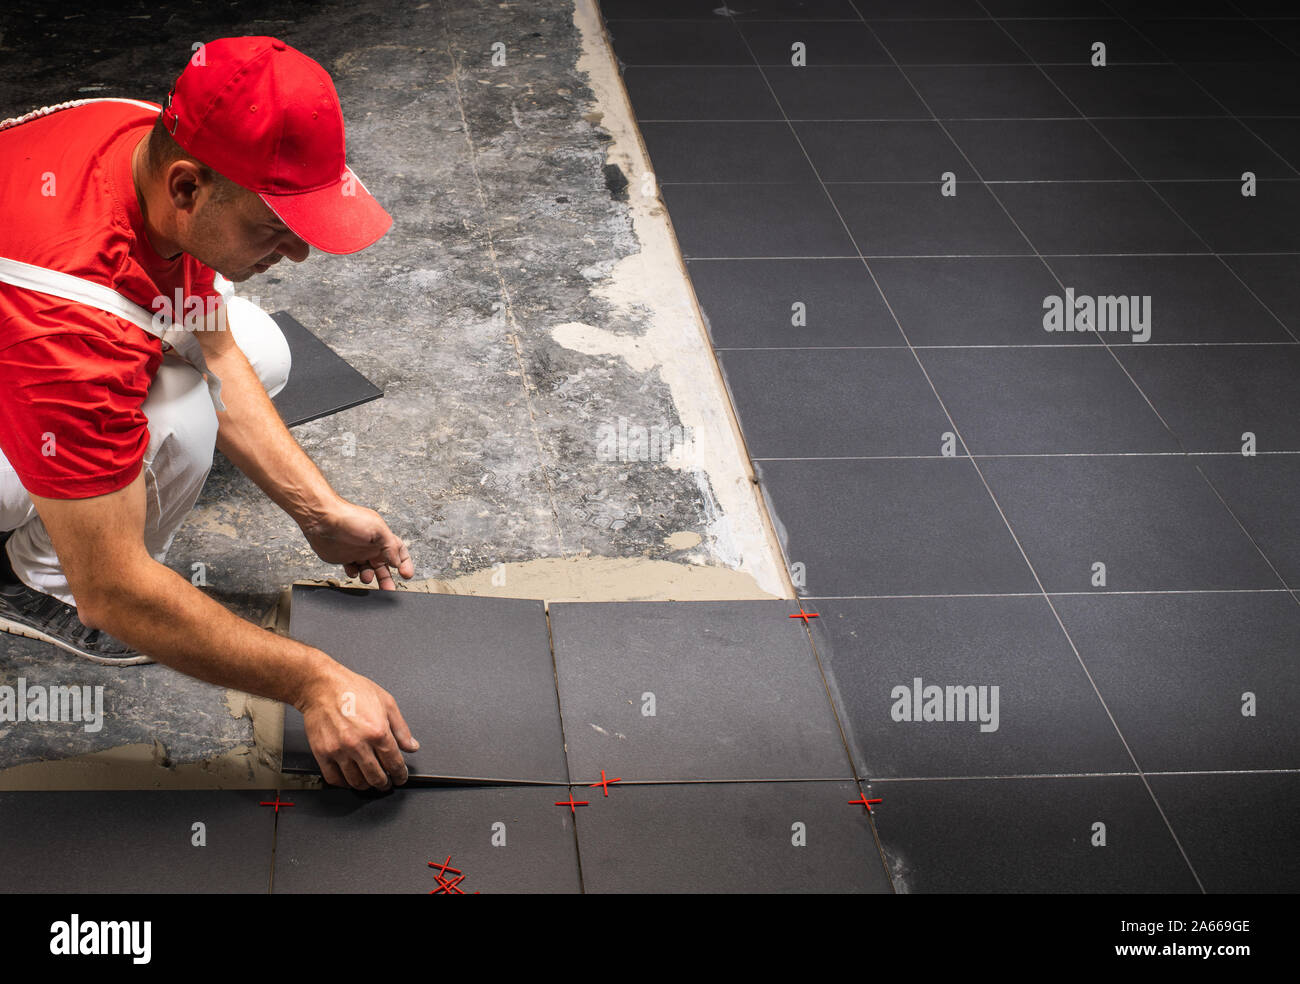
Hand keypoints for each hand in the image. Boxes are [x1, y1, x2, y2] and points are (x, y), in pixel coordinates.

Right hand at [298, 663, 418, 789]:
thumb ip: (401, 729)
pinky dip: (344, 784)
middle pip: (376, 776)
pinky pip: (334, 778)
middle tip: (387, 783)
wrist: (322, 686)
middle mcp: (358, 744)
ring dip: (366, 786)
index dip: (400, 774)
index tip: (400, 777)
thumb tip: (411, 746)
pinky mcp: (323, 753)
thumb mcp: (387, 703)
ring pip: (356, 781)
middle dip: (385, 783)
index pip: (394, 763)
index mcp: (377, 731)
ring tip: (370, 782)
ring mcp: (339, 750)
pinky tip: (350, 780)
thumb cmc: (352, 690)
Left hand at [301, 498, 414, 589]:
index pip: (399, 552)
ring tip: (366, 577)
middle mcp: (372, 546)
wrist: (323, 521)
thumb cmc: (350, 519)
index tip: (406, 575)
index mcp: (383, 539)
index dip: (405, 564)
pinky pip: (353, 571)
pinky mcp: (345, 558)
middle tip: (390, 590)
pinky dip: (354, 574)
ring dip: (370, 577)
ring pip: (369, 571)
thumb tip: (397, 562)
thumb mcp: (378, 530)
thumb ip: (391, 547)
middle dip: (388, 579)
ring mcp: (358, 553)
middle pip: (385, 567)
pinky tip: (353, 572)